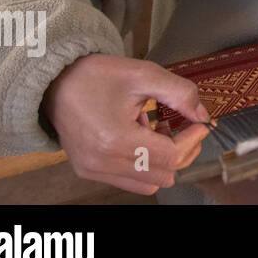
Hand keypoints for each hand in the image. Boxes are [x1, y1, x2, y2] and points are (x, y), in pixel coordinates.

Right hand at [42, 53, 210, 195]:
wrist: (54, 82)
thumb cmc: (95, 75)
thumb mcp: (143, 74)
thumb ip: (179, 93)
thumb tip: (202, 115)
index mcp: (116, 140)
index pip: (171, 157)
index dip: (192, 140)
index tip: (200, 124)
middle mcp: (102, 162)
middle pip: (163, 175)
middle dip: (182, 151)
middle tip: (184, 126)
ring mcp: (93, 170)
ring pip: (148, 183)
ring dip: (163, 161)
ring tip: (158, 130)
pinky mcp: (88, 170)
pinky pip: (129, 180)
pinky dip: (144, 164)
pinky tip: (142, 137)